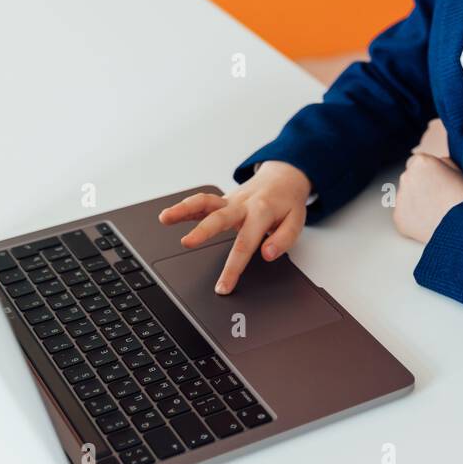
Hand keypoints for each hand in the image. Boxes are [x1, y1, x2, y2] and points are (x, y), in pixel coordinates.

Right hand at [157, 161, 311, 293]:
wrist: (284, 176)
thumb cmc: (287, 201)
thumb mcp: (297, 220)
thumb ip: (283, 238)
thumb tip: (267, 254)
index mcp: (262, 212)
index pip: (246, 244)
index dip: (233, 268)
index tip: (223, 287)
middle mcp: (242, 205)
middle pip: (219, 218)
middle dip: (202, 231)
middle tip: (187, 243)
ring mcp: (230, 201)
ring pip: (205, 202)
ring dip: (184, 208)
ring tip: (166, 218)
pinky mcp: (223, 200)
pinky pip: (202, 202)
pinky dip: (186, 207)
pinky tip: (170, 215)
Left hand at [393, 149, 462, 244]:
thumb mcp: (458, 170)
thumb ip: (442, 163)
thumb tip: (434, 167)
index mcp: (420, 162)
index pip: (416, 163)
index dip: (428, 174)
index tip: (436, 183)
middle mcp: (406, 177)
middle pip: (409, 179)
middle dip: (419, 187)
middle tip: (436, 199)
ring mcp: (400, 198)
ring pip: (405, 197)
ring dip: (415, 203)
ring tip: (435, 212)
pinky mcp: (398, 217)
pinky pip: (404, 216)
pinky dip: (413, 220)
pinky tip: (429, 223)